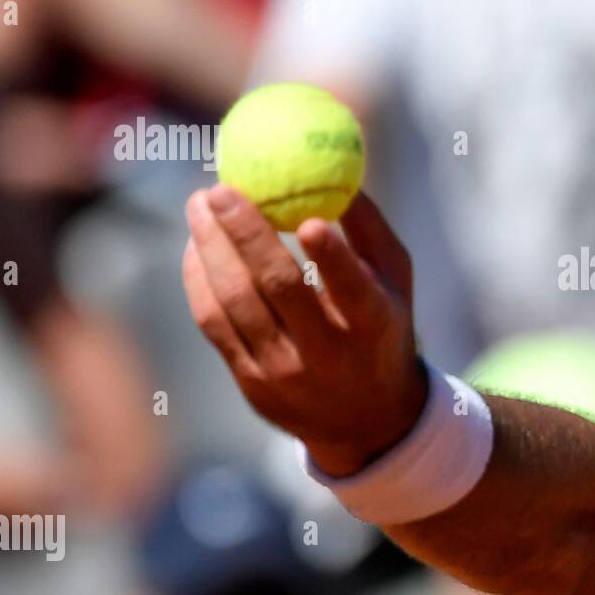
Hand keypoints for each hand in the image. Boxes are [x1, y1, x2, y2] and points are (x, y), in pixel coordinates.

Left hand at [182, 185, 426, 475]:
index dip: (330, 256)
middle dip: (244, 233)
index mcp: (372, 326)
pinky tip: (197, 247)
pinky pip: (214, 323)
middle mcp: (327, 353)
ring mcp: (284, 372)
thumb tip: (334, 172)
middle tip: (220, 188)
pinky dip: (199, 280)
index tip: (307, 219)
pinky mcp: (251, 384)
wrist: (366, 421)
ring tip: (199, 205)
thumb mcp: (396, 281)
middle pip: (277, 288)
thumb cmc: (383, 328)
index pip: (352, 290)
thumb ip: (368, 228)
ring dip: (208, 248)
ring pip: (233, 303)